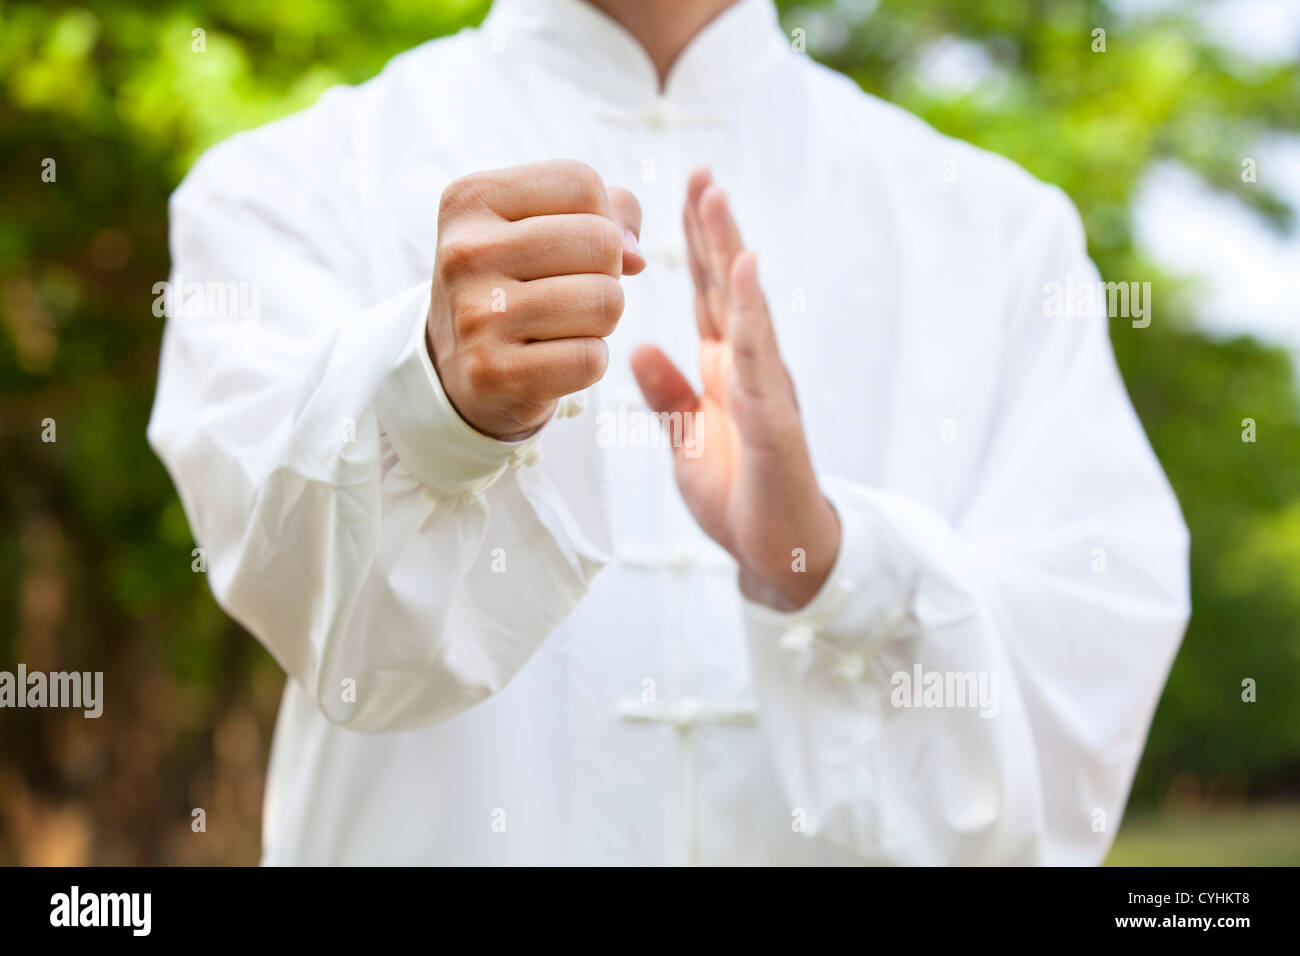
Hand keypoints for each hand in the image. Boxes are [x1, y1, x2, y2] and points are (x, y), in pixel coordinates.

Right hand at [427, 159, 644, 440]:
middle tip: (573, 292)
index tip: (570, 248)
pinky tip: (555, 360)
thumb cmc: (516, 281)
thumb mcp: (544, 224)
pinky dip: (590, 363)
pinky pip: (590, 360)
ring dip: (602, 321)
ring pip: (605, 302)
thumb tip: (635, 255)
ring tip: (564, 325)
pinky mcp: (492, 373)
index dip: (601, 218)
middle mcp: (465, 252)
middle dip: (607, 273)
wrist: (457, 365)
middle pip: (601, 243)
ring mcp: (474, 315)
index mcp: (472, 199)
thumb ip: (609, 211)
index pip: (582, 183)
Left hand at [631, 168, 840, 610]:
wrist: (778, 552)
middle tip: (702, 172)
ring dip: (731, 251)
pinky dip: (748, 315)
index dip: (698, 244)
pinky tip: (740, 273)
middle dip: (715, 228)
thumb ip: (667, 395)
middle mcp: (751, 368)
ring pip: (747, 309)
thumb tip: (639, 346)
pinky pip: (759, 360)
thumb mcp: (685, 440)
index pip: (709, 294)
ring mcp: (767, 389)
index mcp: (728, 368)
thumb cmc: (739, 494)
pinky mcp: (775, 420)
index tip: (684, 190)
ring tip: (716, 199)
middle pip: (729, 286)